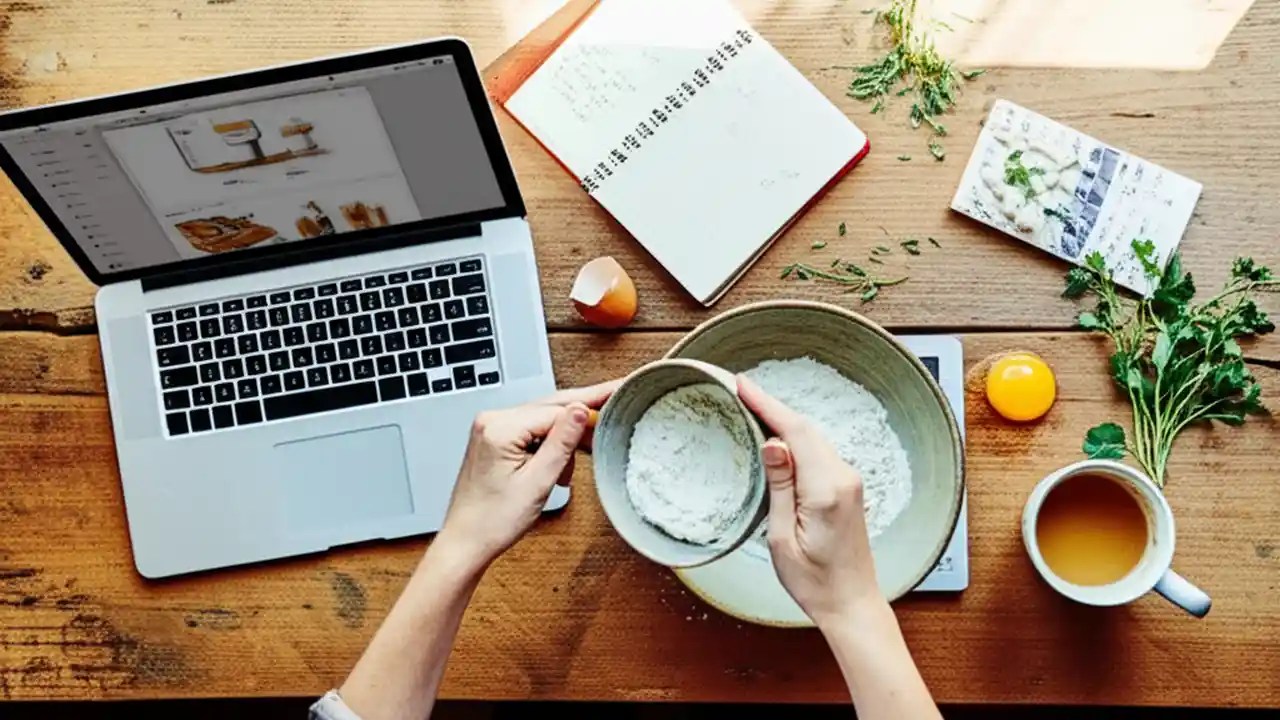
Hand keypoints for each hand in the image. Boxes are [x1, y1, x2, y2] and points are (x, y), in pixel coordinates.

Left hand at [435, 380, 618, 569]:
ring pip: (542, 419)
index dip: (589, 408)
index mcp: (499, 428)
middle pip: (549, 407)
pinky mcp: (494, 439)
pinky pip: (531, 430)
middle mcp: (492, 420)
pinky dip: (549, 444)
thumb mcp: (538, 482)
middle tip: (614, 397)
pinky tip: (560, 463)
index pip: (556, 410)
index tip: (614, 397)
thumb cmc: (493, 520)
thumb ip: (561, 443)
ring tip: (584, 456)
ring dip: (565, 436)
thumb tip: (581, 410)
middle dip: (583, 410)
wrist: (466, 541)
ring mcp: (491, 428)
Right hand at [738, 376, 882, 628]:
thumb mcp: (782, 537)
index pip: (795, 432)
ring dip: (784, 421)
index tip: (743, 385)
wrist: (851, 603)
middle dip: (772, 407)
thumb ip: (779, 486)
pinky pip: (819, 453)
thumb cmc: (814, 581)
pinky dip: (796, 439)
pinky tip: (777, 438)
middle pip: (805, 429)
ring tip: (752, 408)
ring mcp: (849, 482)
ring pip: (812, 438)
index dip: (767, 404)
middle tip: (740, 390)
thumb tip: (772, 444)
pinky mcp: (847, 488)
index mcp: (826, 489)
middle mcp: (843, 478)